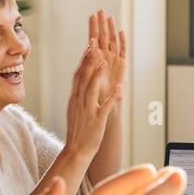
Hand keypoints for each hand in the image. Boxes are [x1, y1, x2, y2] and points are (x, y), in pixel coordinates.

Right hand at [64, 36, 122, 158]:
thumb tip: (81, 79)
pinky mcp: (96, 121)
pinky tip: (119, 88)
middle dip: (89, 60)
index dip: (84, 59)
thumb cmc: (79, 129)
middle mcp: (79, 102)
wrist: (76, 150)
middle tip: (94, 44)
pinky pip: (104, 108)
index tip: (89, 45)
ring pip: (91, 90)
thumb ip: (79, 93)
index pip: (78, 75)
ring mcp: (87, 111)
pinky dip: (111, 97)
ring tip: (104, 61)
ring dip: (97, 75)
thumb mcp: (75, 108)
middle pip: (83, 77)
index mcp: (74, 98)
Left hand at [87, 9, 125, 115]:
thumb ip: (86, 67)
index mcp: (95, 62)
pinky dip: (122, 42)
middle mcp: (105, 60)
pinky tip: (121, 32)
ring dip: (111, 30)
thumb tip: (86, 52)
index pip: (93, 42)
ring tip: (109, 16)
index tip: (91, 16)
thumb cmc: (94, 100)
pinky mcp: (122, 67)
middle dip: (101, 25)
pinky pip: (122, 52)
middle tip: (100, 10)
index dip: (92, 29)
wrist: (105, 111)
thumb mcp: (87, 83)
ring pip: (112, 43)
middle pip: (103, 39)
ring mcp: (114, 63)